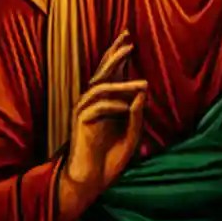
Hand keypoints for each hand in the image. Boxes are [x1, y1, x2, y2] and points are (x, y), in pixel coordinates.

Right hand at [58, 31, 145, 220]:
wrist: (94, 181)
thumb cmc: (112, 159)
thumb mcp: (132, 134)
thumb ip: (136, 114)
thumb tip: (142, 90)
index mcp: (106, 104)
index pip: (112, 75)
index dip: (118, 56)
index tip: (128, 39)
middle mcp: (94, 104)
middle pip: (102, 73)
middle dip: (114, 56)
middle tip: (128, 40)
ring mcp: (85, 112)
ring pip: (99, 87)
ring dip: (121, 84)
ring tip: (142, 84)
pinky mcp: (80, 122)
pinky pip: (96, 107)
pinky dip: (113, 106)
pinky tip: (126, 107)